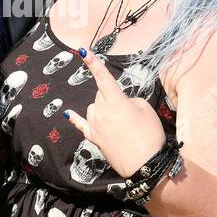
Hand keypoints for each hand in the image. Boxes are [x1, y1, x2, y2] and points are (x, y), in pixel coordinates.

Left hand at [63, 49, 166, 178]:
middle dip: (112, 97)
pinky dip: (76, 119)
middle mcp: (101, 112)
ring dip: (104, 109)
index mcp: (116, 102)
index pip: (103, 78)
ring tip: (121, 124)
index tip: (83, 51)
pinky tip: (67, 114)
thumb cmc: (149, 135)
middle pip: (100, 94)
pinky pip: (82, 125)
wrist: (146, 164)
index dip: (94, 63)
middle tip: (129, 112)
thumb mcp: (145, 109)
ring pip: (94, 108)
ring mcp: (95, 126)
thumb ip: (129, 101)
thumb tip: (120, 104)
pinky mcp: (94, 138)